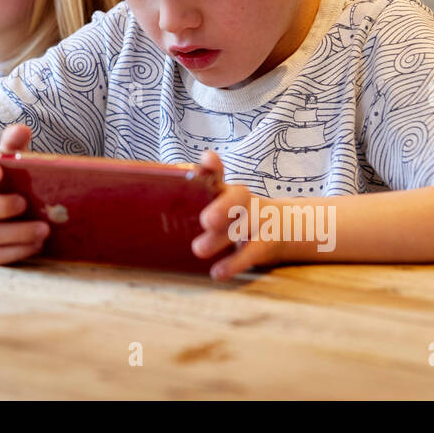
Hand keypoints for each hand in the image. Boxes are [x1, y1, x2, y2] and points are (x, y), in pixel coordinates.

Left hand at [191, 150, 283, 280]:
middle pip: (238, 198)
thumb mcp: (220, 204)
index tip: (208, 159)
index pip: (219, 174)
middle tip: (206, 220)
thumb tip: (152, 207)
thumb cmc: (236, 215)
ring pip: (242, 228)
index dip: (214, 166)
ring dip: (220, 239)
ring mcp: (257, 221)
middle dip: (223, 207)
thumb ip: (195, 202)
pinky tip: (218, 273)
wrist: (282, 227)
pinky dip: (234, 264)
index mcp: (227, 190)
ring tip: (198, 249)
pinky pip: (251, 253)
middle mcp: (244, 201)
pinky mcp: (265, 244)